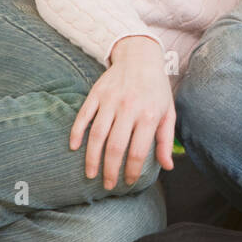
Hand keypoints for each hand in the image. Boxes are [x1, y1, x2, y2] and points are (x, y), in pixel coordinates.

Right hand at [69, 35, 174, 189]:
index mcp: (149, 114)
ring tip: (90, 174)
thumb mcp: (168, 112)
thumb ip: (165, 140)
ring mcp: (111, 100)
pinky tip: (74, 147)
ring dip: (91, 158)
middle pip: (116, 147)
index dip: (132, 170)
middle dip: (110, 170)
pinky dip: (76, 132)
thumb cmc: (156, 89)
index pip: (138, 151)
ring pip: (97, 135)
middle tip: (107, 185)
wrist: (140, 57)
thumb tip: (168, 167)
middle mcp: (129, 108)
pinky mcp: (96, 94)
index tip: (128, 182)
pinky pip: (83, 116)